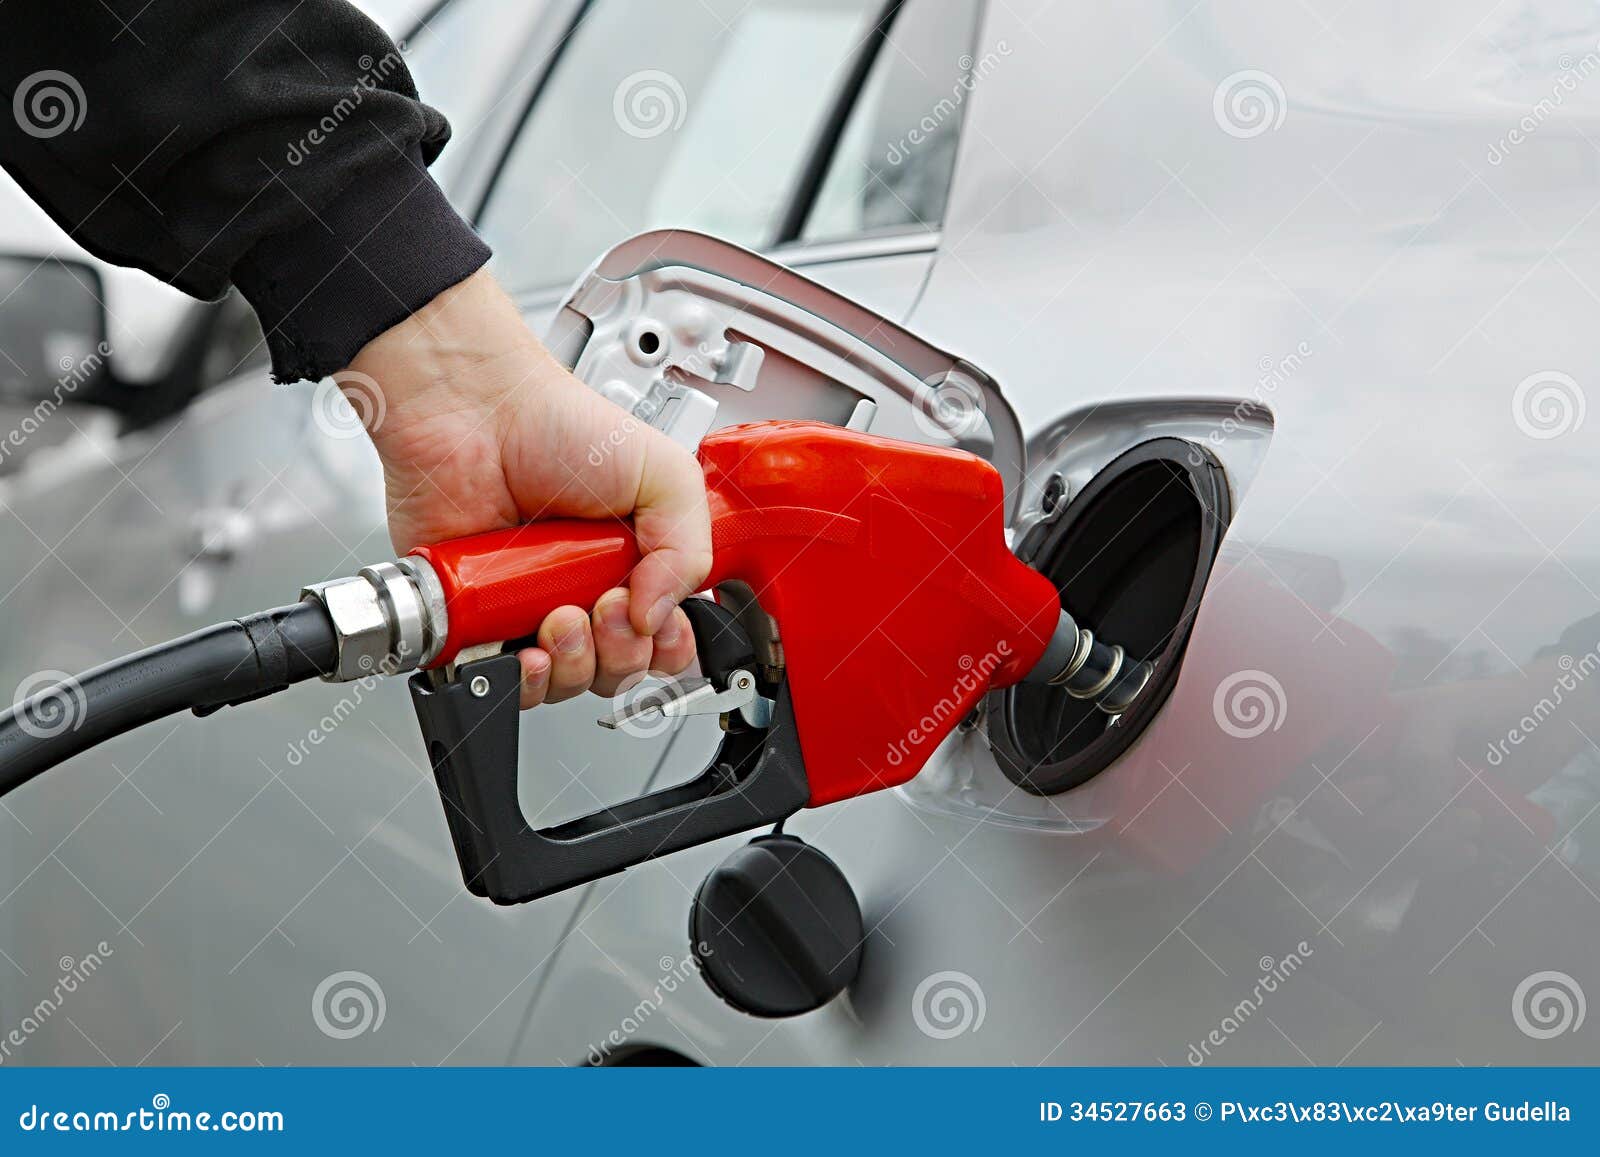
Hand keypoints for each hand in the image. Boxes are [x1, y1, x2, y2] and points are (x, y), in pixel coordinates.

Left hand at [342, 269, 710, 706]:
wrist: (475, 411)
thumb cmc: (557, 425)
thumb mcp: (664, 473)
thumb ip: (690, 550)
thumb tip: (662, 617)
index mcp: (636, 565)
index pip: (667, 639)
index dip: (667, 644)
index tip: (653, 615)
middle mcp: (585, 592)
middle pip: (620, 670)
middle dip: (621, 651)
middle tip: (605, 605)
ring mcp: (529, 608)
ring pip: (566, 683)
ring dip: (573, 663)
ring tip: (559, 616)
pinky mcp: (477, 620)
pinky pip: (501, 681)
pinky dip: (517, 678)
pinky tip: (523, 645)